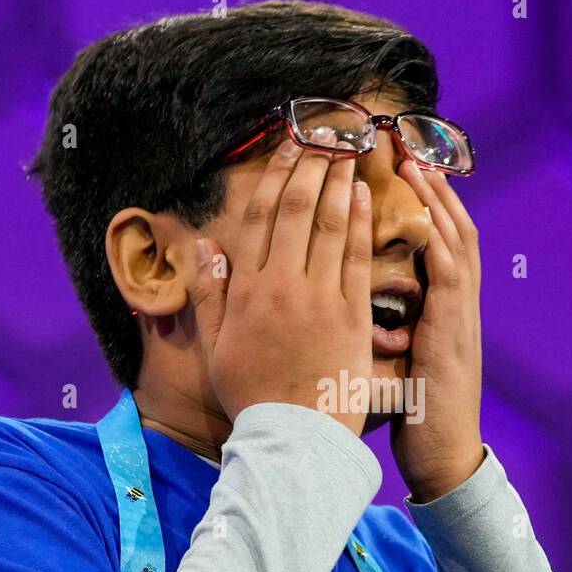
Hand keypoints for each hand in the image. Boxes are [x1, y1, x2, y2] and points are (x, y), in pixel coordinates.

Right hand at [190, 132, 373, 435]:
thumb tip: (205, 248)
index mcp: (247, 291)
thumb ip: (210, 295)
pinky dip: (361, 224)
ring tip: (349, 151)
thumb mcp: (216, 347)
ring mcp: (319, 299)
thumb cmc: (253, 396)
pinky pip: (357, 259)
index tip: (290, 145)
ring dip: (339, 182)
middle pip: (298, 210)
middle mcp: (281, 286)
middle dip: (313, 164)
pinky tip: (365, 196)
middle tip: (327, 132)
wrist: (292, 439)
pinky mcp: (351, 316)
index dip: (277, 175)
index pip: (262, 218)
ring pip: (330, 226)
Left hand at [392, 158, 484, 502]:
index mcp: (441, 310)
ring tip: (419, 165)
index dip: (424, 206)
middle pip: (452, 231)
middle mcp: (456, 307)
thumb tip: (359, 311)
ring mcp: (460, 319)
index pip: (437, 243)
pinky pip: (453, 282)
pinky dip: (444, 247)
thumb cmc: (415, 415)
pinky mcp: (453, 335)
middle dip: (434, 189)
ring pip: (458, 246)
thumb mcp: (400, 363)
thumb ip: (390, 330)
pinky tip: (429, 221)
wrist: (444, 456)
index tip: (401, 170)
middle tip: (412, 148)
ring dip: (440, 205)